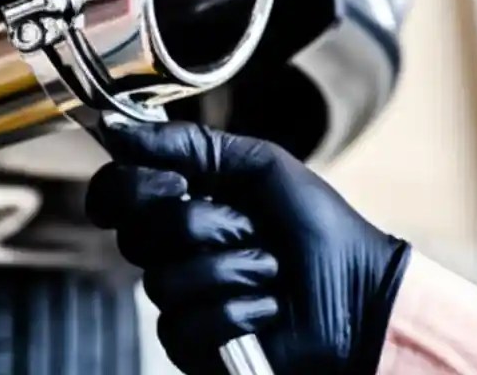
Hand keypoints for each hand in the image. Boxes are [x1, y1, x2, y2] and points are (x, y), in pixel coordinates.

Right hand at [86, 120, 410, 373]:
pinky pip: (188, 324)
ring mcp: (180, 301)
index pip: (116, 193)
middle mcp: (171, 253)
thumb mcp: (258, 164)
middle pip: (139, 235)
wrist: (361, 291)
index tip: (174, 184)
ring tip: (271, 271)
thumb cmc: (318, 229)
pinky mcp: (193, 346)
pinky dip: (241, 310)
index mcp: (180, 205)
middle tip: (249, 227)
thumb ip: (189, 144)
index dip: (128, 187)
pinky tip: (268, 307)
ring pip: (167, 281)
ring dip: (235, 269)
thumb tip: (118, 130)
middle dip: (206, 225)